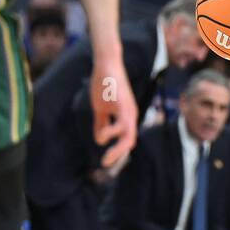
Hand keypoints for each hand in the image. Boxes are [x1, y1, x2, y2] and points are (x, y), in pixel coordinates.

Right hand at [90, 53, 137, 169]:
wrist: (106, 64)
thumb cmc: (104, 84)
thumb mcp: (101, 108)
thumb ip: (101, 123)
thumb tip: (100, 140)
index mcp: (126, 117)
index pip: (126, 139)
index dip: (118, 152)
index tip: (107, 162)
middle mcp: (130, 115)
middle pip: (129, 141)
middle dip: (118, 155)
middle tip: (106, 164)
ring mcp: (128, 110)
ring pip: (129, 135)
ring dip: (118, 149)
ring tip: (106, 158)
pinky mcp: (124, 103)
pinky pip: (123, 123)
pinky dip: (113, 132)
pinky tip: (103, 136)